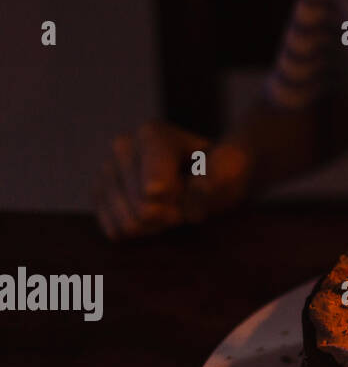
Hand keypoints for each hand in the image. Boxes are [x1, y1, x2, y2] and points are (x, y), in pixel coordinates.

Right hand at [92, 121, 249, 239]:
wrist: (205, 175)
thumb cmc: (220, 171)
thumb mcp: (230, 172)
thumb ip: (217, 179)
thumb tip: (198, 188)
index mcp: (153, 134)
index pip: (157, 188)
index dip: (179, 201)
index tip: (194, 189)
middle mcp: (122, 146)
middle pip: (144, 208)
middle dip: (171, 214)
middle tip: (186, 201)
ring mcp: (106, 169)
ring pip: (128, 222)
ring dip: (157, 225)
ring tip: (171, 208)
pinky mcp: (98, 193)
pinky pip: (115, 229)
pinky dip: (140, 232)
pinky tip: (154, 218)